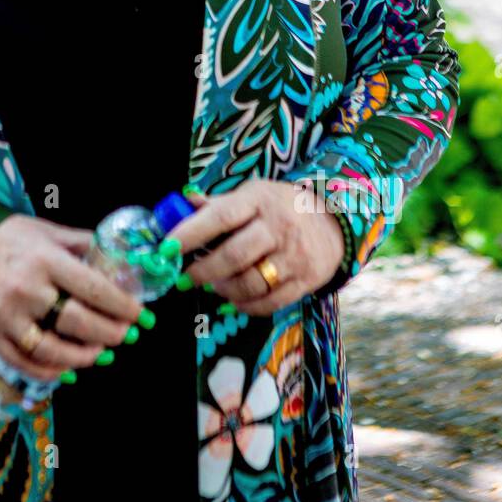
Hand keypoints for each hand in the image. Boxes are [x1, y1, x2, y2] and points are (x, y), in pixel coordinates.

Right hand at [0, 215, 142, 379]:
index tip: (140, 314)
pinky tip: (67, 370)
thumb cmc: (11, 236)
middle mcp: (27, 289)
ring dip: (82, 357)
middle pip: (77, 322)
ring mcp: (7, 314)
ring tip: (99, 354)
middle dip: (109, 333)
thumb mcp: (49, 231)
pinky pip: (23, 361)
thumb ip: (83, 245)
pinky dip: (48, 371)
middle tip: (125, 335)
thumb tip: (119, 259)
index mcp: (46, 260)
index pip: (93, 288)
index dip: (121, 305)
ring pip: (51, 348)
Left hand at [171, 179, 345, 314]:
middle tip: (185, 279)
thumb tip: (181, 203)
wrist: (335, 221)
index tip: (166, 249)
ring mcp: (294, 256)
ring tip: (213, 286)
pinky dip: (246, 306)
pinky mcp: (306, 281)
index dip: (190, 233)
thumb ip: (217, 204)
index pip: (220, 217)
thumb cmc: (280, 207)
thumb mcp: (252, 195)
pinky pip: (270, 303)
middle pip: (234, 256)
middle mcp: (278, 227)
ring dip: (224, 290)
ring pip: (251, 284)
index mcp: (259, 200)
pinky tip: (234, 300)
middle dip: (203, 271)